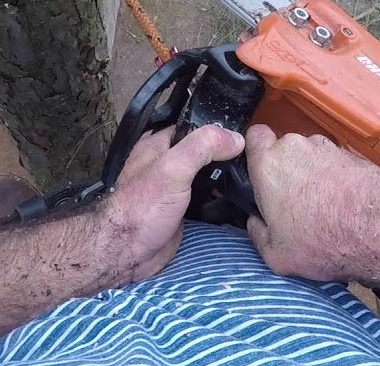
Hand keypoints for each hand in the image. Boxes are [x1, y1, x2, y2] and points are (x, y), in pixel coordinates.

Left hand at [101, 124, 243, 283]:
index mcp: (159, 144)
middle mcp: (168, 163)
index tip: (244, 136)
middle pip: (204, 151)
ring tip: (249, 178)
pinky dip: (221, 198)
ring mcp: (176, 188)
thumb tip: (235, 138)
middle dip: (225, 155)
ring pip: (208, 175)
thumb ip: (203, 147)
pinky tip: (237, 199)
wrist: (128, 252)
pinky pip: (208, 198)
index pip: (195, 126)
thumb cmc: (141, 208)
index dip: (217, 129)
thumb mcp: (173, 168)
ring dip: (224, 178)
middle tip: (251, 160)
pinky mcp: (184, 210)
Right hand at [243, 124, 379, 282]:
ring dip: (312, 172)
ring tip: (322, 203)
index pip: (253, 137)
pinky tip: (342, 201)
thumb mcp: (275, 254)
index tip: (262, 171)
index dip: (257, 152)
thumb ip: (256, 232)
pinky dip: (336, 176)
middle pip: (283, 149)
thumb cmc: (323, 241)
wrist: (376, 233)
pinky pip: (334, 161)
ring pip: (310, 154)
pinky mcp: (351, 153)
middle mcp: (296, 148)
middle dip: (286, 168)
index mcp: (269, 166)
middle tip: (293, 199)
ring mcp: (326, 147)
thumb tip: (256, 222)